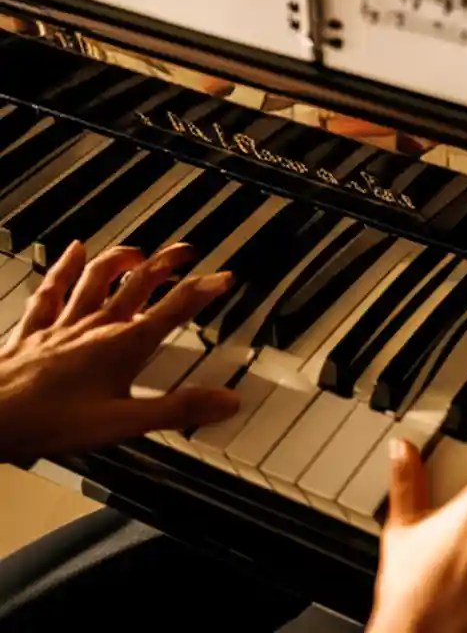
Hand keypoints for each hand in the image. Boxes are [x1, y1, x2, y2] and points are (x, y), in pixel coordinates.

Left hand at [0, 242, 239, 462]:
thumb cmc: (48, 420)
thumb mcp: (124, 422)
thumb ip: (178, 409)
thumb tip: (224, 401)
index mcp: (123, 345)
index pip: (174, 309)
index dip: (204, 289)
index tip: (223, 277)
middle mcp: (95, 325)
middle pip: (139, 283)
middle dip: (167, 264)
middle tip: (186, 253)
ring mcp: (64, 324)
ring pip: (98, 278)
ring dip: (121, 260)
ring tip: (138, 250)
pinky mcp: (35, 330)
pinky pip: (53, 289)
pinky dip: (66, 267)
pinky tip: (72, 252)